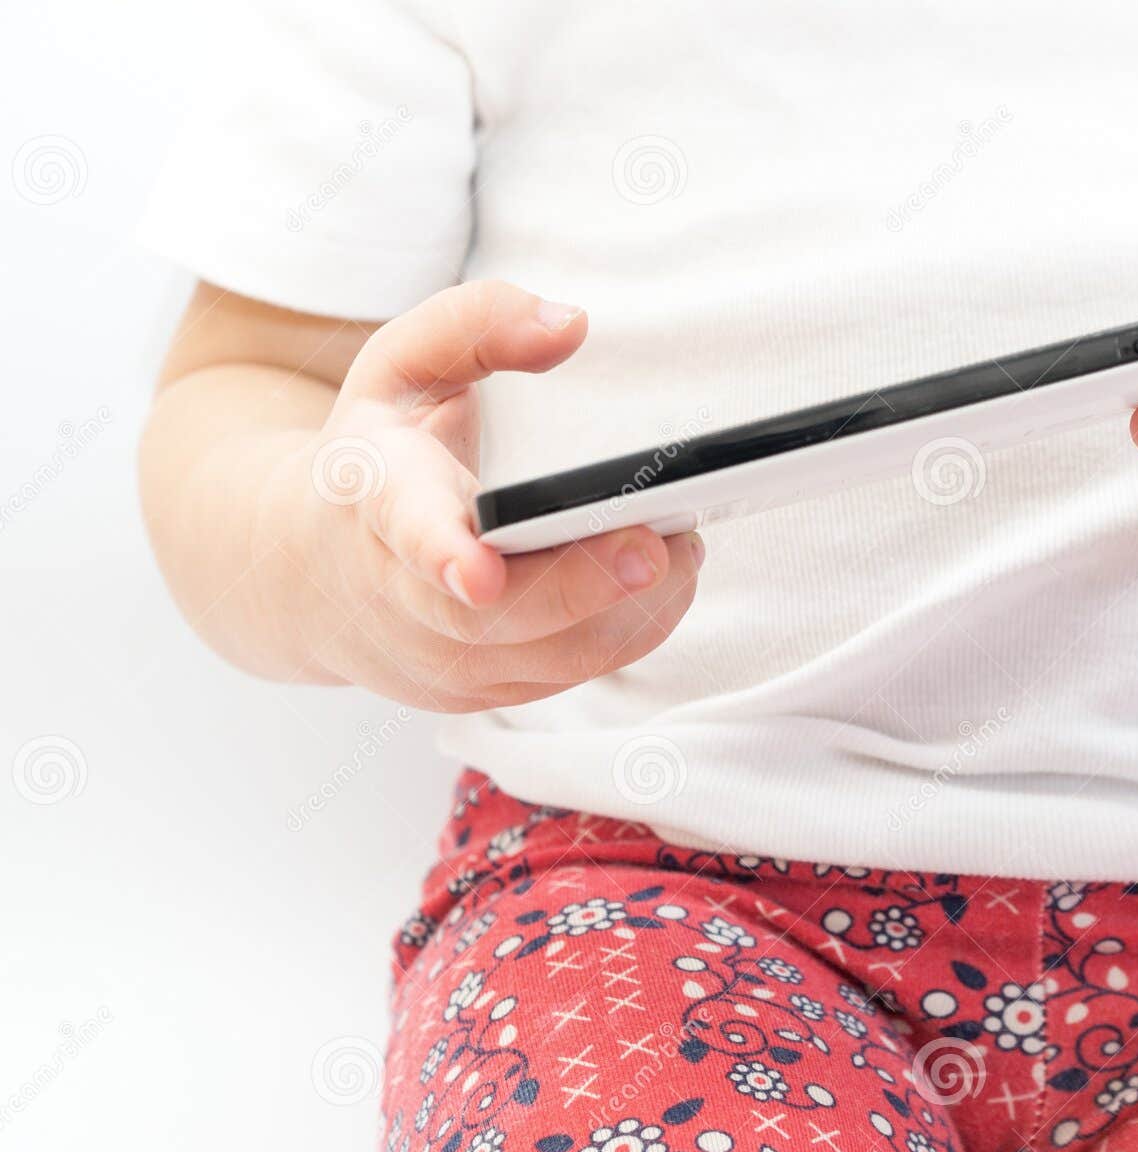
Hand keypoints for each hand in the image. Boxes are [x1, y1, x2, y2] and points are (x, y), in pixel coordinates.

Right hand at [268, 280, 701, 711]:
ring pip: (548, 656)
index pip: (408, 530)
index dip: (445, 556)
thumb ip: (477, 324)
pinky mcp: (483, 692)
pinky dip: (627, 631)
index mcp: (380, 500)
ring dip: (629, 610)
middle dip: (579, 587)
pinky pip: (570, 675)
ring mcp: (443, 657)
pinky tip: (662, 584)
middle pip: (496, 616)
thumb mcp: (402, 366)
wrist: (308, 574)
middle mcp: (404, 595)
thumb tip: (572, 327)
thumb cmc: (379, 460)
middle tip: (654, 550)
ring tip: (681, 550)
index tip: (480, 573)